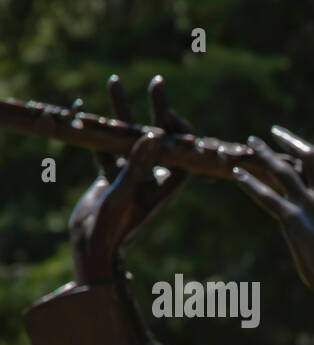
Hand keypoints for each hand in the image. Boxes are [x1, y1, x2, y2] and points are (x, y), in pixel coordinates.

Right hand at [69, 74, 192, 284]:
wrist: (93, 244)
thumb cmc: (115, 224)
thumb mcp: (127, 191)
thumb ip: (139, 164)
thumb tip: (153, 135)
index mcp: (169, 183)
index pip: (184, 149)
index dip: (181, 127)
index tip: (169, 109)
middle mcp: (154, 176)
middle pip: (159, 137)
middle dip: (157, 109)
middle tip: (157, 82)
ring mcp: (132, 173)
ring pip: (130, 136)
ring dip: (123, 111)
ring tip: (114, 81)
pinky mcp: (111, 174)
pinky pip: (107, 145)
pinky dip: (97, 128)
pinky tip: (80, 107)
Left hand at [234, 128, 313, 308]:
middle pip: (311, 157)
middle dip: (292, 142)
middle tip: (276, 132)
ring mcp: (310, 206)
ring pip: (284, 170)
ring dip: (266, 154)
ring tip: (252, 142)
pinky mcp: (293, 219)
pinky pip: (267, 196)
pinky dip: (250, 183)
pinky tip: (237, 174)